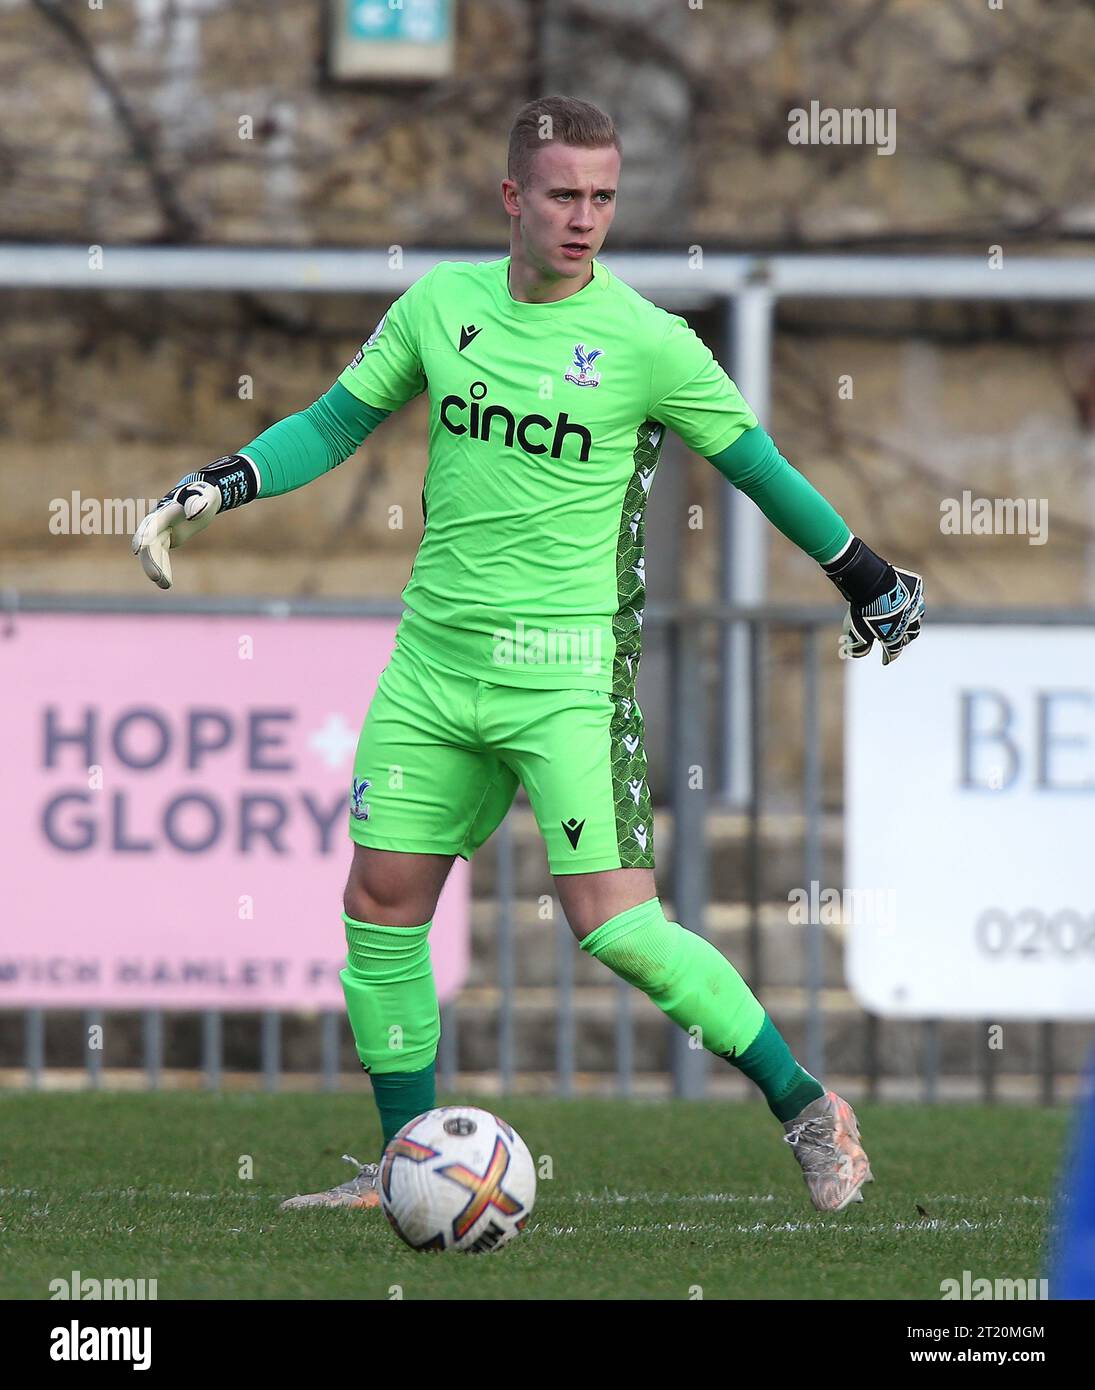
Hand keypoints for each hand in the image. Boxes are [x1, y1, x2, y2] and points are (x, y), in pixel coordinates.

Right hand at [131, 455, 256, 588]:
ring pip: (153, 552)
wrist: (202, 497)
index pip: (152, 524)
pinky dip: (163, 568)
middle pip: (149, 542)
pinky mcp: (164, 539)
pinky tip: (166, 584)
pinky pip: (160, 556)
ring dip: (157, 568)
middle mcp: (158, 521)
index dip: (144, 535)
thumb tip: (193, 515)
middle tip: (157, 578)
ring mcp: (159, 531)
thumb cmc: (205, 495)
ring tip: (165, 586)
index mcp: (166, 510)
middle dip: (150, 560)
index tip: (137, 549)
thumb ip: (200, 503)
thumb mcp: (207, 497)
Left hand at [842, 567, 923, 665]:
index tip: (885, 661)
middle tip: (899, 640)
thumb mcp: (855, 632)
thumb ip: (858, 647)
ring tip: (907, 622)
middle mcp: (909, 622)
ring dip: (912, 621)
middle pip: (910, 635)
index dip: (889, 656)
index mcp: (895, 635)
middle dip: (905, 639)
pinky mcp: (916, 590)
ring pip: (917, 617)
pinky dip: (912, 601)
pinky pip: (917, 597)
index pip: (894, 650)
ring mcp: (914, 605)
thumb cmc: (862, 609)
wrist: (871, 581)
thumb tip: (861, 654)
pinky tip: (907, 601)